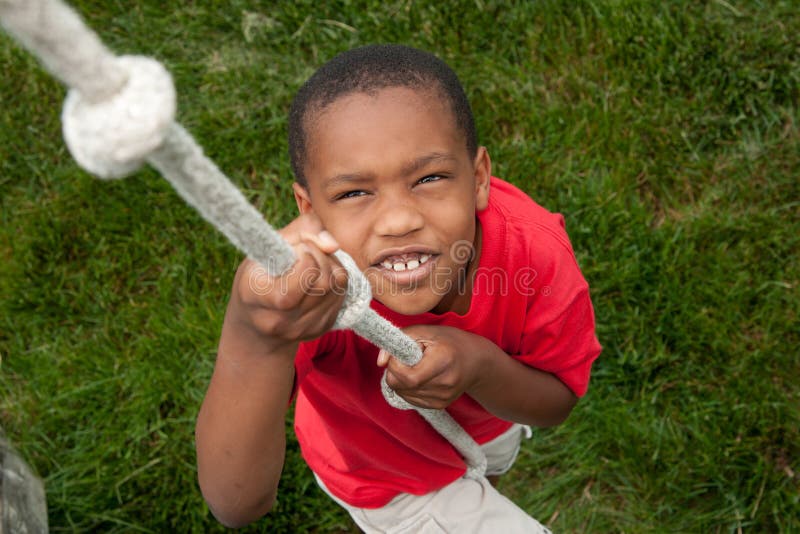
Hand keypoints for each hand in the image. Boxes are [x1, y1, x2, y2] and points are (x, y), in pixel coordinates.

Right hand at [230, 213, 347, 350]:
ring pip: (337, 285)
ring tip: (312, 263)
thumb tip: (333, 245)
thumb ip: (301, 230)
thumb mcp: (266, 246)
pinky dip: (334, 279)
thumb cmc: (257, 277)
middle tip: (305, 252)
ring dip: (330, 265)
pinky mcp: (322, 327)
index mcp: (259, 296)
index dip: (307, 254)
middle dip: (320, 256)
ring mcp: (304, 328)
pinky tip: (317, 278)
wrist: (255, 324)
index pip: (304, 274)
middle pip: (324, 280)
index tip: (295, 250)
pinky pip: (342, 294)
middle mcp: (281, 319)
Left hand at [377, 325, 491, 409]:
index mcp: (444, 361)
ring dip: (400, 381)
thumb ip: (400, 340)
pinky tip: (419, 377)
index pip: (408, 377)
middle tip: (403, 360)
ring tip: (415, 367)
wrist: (476, 361)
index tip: (398, 355)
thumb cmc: (448, 341)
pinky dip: (407, 389)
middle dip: (394, 373)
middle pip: (403, 387)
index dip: (395, 366)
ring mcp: (444, 397)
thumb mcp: (425, 331)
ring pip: (403, 395)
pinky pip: (411, 400)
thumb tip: (380, 362)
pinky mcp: (440, 405)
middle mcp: (446, 383)